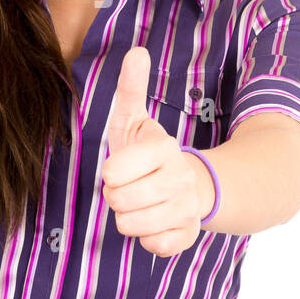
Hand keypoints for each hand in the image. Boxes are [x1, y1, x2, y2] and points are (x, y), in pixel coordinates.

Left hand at [100, 46, 212, 257]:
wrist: (190, 185)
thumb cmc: (149, 154)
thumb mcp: (135, 120)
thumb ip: (132, 88)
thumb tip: (137, 52)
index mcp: (163, 148)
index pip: (112, 172)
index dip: (110, 173)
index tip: (121, 168)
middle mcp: (179, 177)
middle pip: (119, 201)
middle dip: (116, 197)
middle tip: (129, 188)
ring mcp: (187, 208)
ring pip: (132, 226)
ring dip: (128, 218)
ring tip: (140, 204)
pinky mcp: (190, 234)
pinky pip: (155, 247)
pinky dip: (148, 239)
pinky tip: (156, 223)